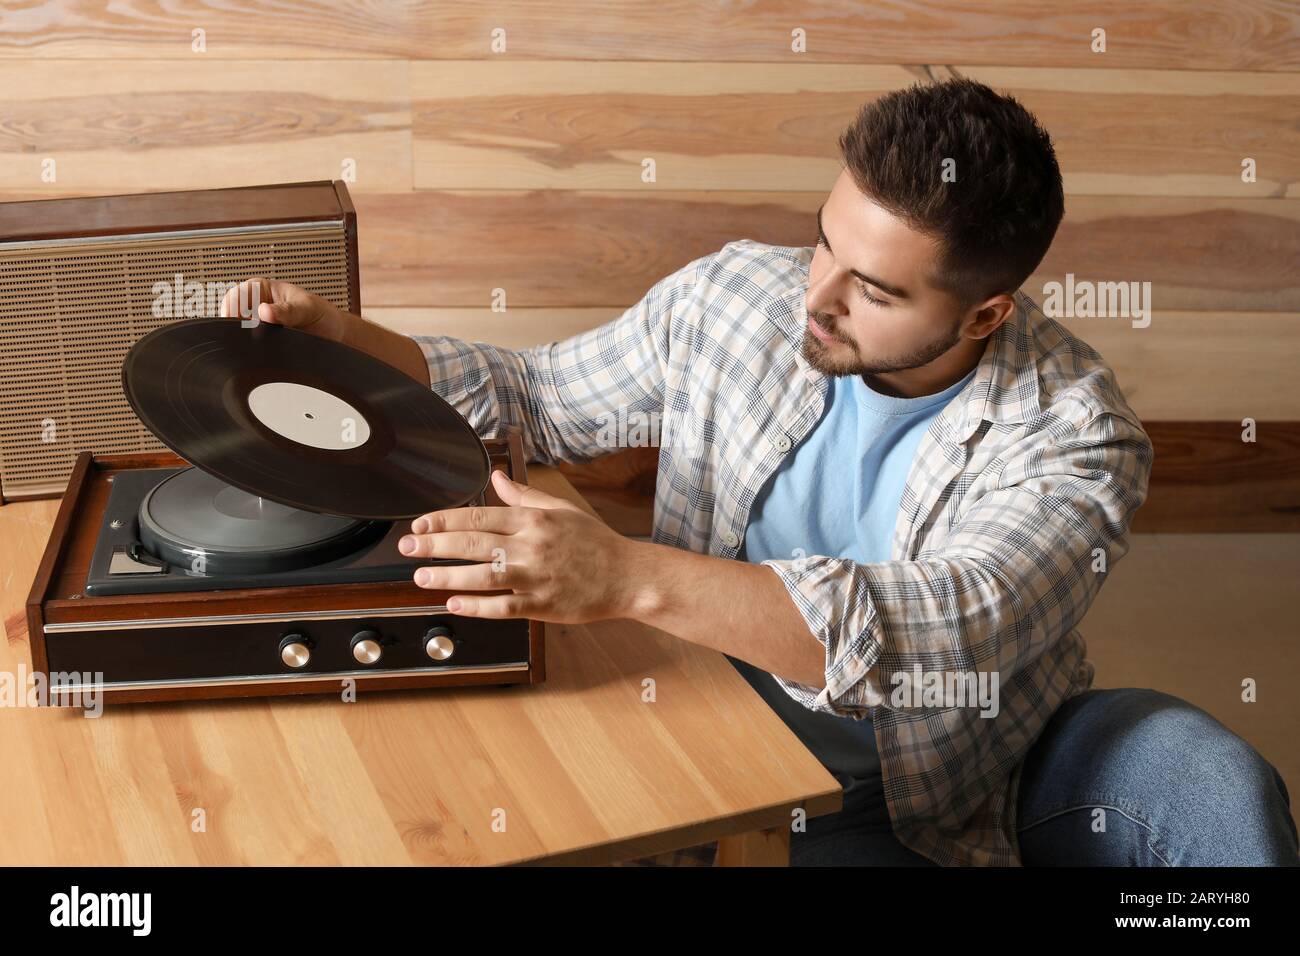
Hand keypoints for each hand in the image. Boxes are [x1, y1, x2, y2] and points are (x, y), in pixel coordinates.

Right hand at [218, 277, 347, 341]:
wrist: (335, 336)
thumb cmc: (322, 315)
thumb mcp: (308, 309)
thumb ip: (289, 311)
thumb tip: (264, 311)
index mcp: (262, 289)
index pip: (237, 295)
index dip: (232, 307)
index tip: (235, 320)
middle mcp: (255, 306)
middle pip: (232, 315)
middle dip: (235, 326)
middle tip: (247, 335)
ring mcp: (257, 326)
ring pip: (238, 333)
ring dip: (243, 340)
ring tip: (257, 344)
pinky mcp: (261, 343)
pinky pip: (248, 347)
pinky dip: (251, 351)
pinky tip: (259, 353)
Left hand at [399, 469, 640, 623]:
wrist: (627, 575)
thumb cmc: (595, 542)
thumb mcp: (561, 509)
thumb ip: (524, 496)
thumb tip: (498, 477)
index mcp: (533, 520)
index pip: (479, 515)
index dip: (445, 520)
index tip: (420, 525)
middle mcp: (531, 545)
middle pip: (474, 542)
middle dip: (434, 545)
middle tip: (407, 548)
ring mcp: (537, 576)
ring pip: (484, 575)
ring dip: (448, 576)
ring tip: (421, 577)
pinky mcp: (543, 604)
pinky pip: (505, 606)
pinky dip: (478, 606)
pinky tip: (455, 603)